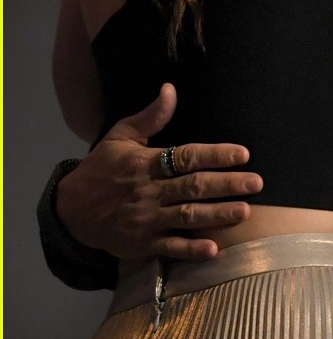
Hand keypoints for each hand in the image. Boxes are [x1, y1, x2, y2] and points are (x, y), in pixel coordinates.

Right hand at [55, 84, 262, 262]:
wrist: (69, 211)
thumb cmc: (102, 168)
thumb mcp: (121, 136)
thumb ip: (150, 116)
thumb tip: (171, 88)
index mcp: (146, 163)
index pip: (186, 157)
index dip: (215, 155)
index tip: (243, 154)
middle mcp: (148, 192)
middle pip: (193, 187)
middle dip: (227, 185)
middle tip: (257, 183)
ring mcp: (145, 221)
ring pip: (186, 217)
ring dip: (217, 215)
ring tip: (245, 211)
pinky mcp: (141, 245)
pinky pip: (169, 248)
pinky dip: (190, 250)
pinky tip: (213, 249)